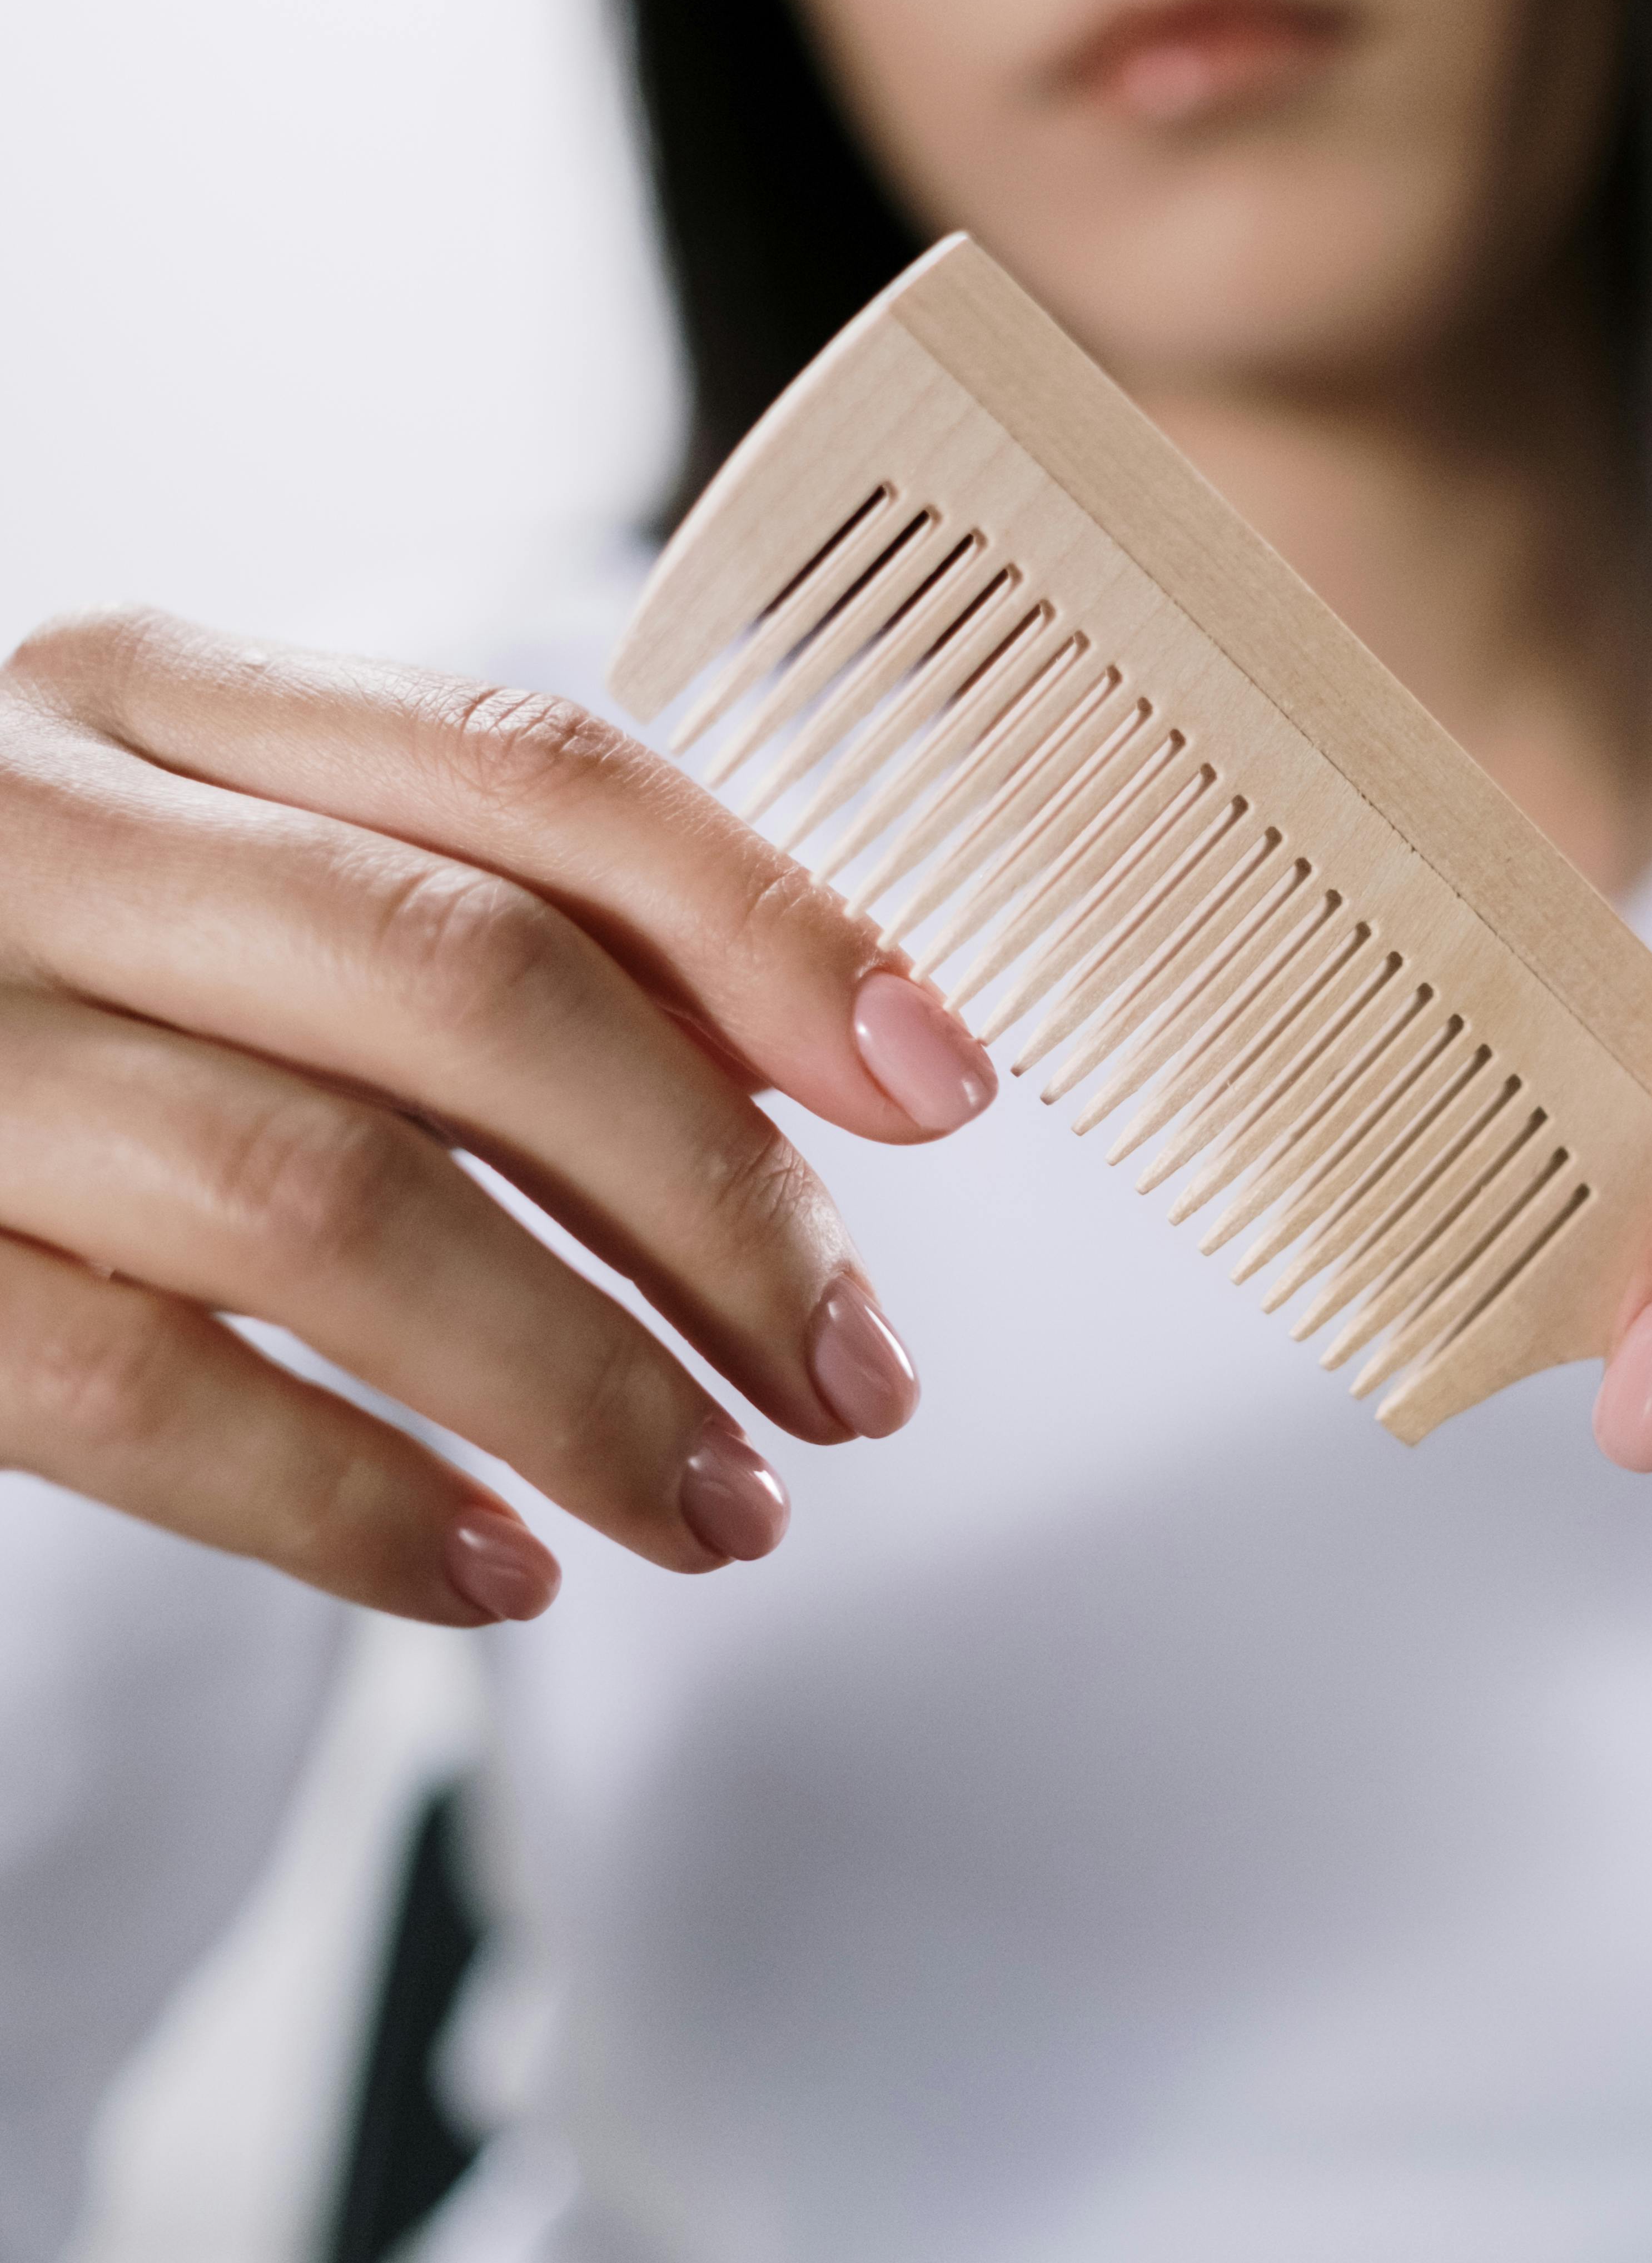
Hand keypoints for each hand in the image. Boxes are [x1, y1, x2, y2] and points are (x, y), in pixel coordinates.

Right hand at [0, 611, 996, 1625]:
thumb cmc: (51, 980)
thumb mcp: (229, 870)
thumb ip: (477, 917)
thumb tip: (832, 1068)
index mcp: (160, 691)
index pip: (537, 775)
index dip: (774, 928)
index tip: (949, 1091)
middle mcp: (32, 823)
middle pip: (463, 983)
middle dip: (710, 1198)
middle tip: (857, 1377)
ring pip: (325, 1197)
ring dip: (576, 1379)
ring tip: (727, 1508)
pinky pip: (139, 1390)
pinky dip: (350, 1500)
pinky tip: (499, 1571)